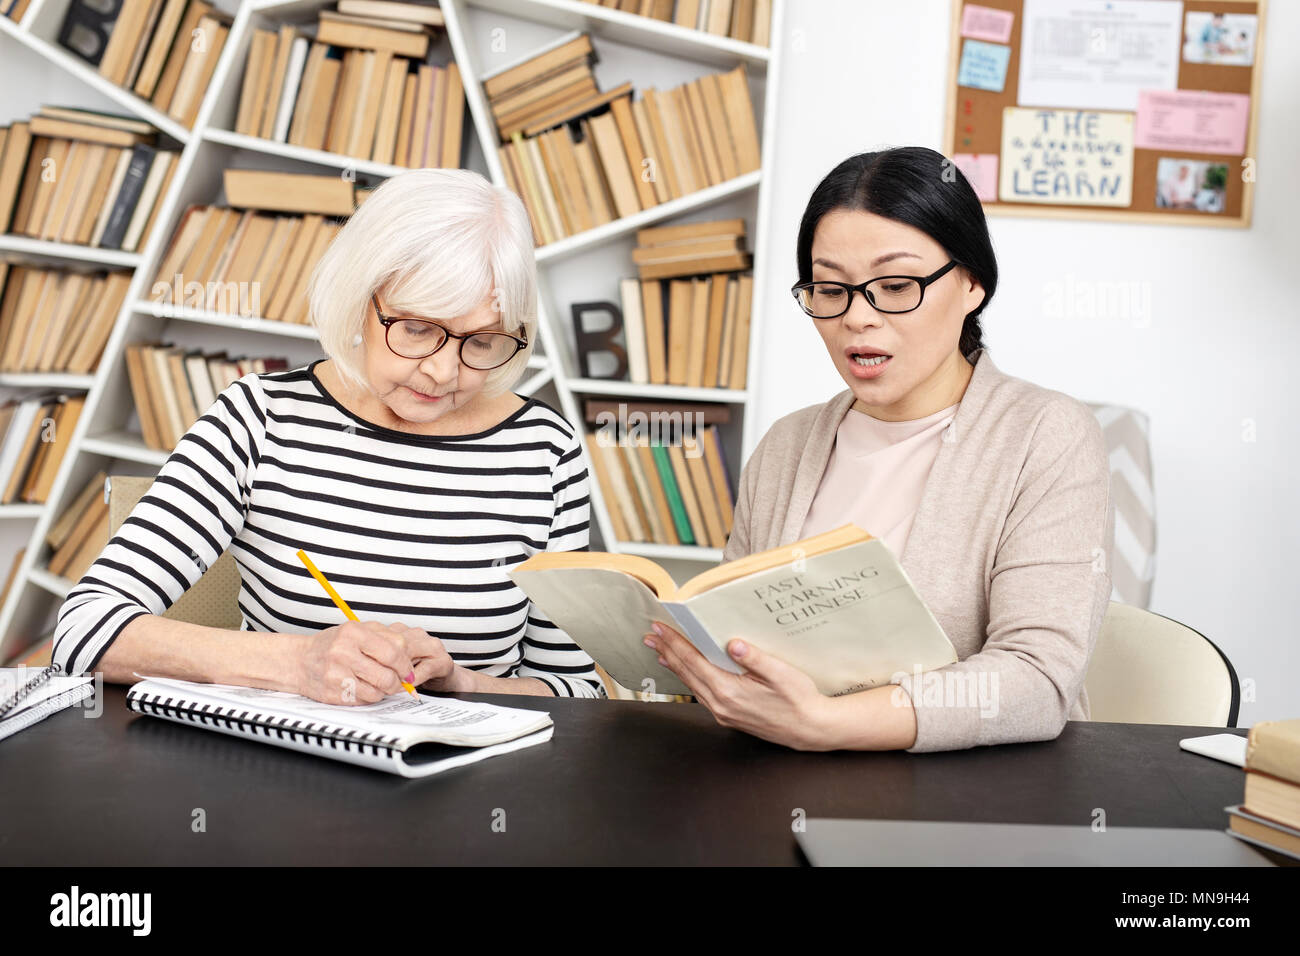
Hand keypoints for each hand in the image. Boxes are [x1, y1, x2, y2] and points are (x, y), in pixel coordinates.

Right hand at [295, 620, 451, 704]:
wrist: (299, 661)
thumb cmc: (332, 645)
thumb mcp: (357, 630)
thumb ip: (385, 637)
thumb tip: (409, 656)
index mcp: (353, 632)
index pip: (394, 650)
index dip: (406, 663)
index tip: (408, 669)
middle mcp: (343, 653)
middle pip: (388, 675)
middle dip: (399, 681)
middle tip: (399, 681)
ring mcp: (336, 675)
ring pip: (378, 692)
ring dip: (385, 691)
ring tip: (379, 682)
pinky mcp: (333, 694)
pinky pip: (364, 701)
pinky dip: (370, 696)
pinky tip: (364, 687)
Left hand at [644, 621, 834, 750]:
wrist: (810, 729)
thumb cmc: (800, 701)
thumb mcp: (781, 674)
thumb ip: (755, 658)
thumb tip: (733, 643)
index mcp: (729, 692)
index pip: (693, 661)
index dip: (674, 643)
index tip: (660, 629)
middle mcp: (721, 705)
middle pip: (686, 672)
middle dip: (667, 651)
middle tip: (651, 635)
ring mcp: (723, 713)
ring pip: (691, 685)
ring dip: (675, 665)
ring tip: (661, 651)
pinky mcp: (728, 716)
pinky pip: (701, 694)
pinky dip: (689, 679)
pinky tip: (686, 672)